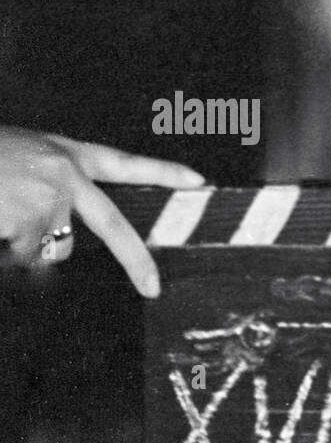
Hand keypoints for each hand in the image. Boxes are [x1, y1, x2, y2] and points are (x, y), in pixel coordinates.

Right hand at [0, 125, 204, 296]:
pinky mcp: (24, 221)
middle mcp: (64, 174)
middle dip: (137, 261)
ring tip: (5, 216)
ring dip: (27, 248)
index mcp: (65, 154)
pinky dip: (9, 249)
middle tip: (153, 288)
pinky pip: (23, 255)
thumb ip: (52, 186)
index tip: (198, 181)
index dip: (162, 172)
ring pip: (52, 249)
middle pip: (114, 226)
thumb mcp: (21, 156)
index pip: (124, 162)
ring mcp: (45, 198)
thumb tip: (62, 239)